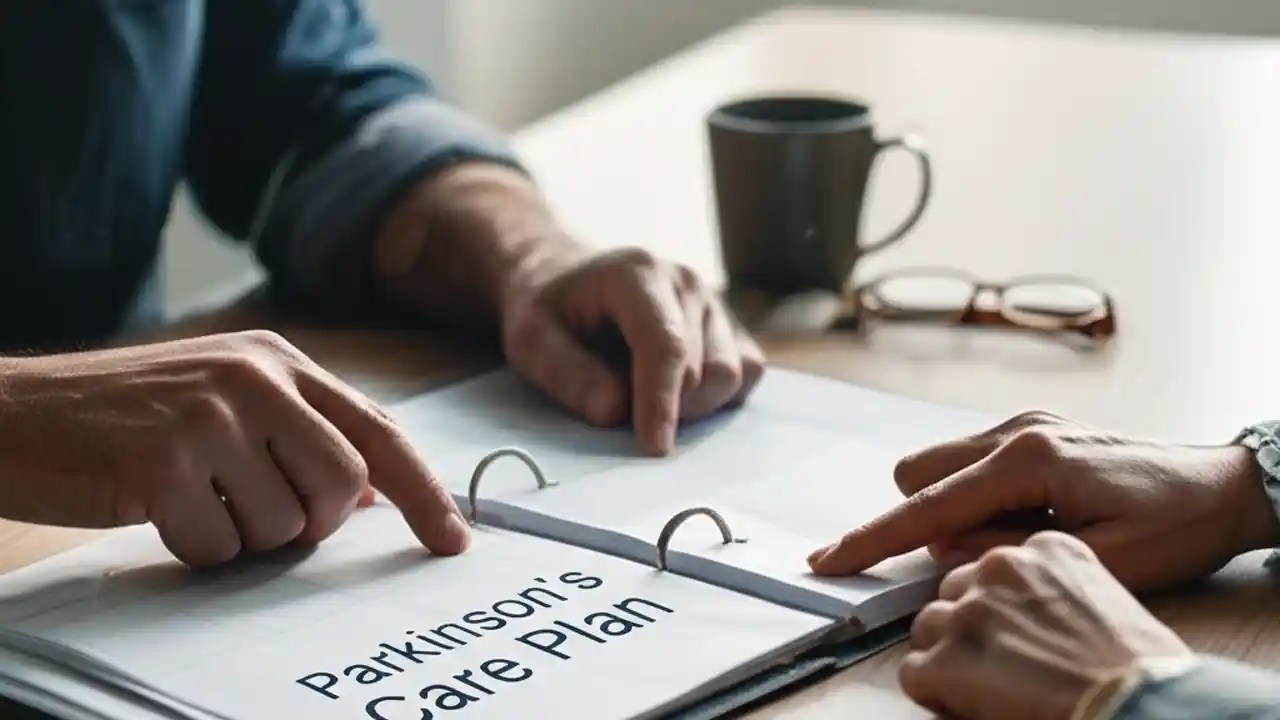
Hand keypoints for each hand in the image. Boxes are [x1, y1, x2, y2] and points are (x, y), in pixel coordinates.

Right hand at [0, 331, 467, 566]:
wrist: (14, 412)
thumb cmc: (125, 414)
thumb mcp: (225, 395)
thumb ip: (303, 431)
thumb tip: (374, 492)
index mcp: (278, 359)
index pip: (379, 430)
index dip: (424, 490)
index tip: (452, 538)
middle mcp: (254, 378)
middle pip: (344, 487)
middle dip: (313, 521)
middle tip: (260, 512)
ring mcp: (210, 417)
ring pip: (286, 526)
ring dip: (245, 535)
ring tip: (195, 497)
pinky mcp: (165, 464)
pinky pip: (221, 548)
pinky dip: (196, 547)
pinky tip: (157, 507)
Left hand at [375, 162, 764, 455]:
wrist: (567, 281)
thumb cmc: (550, 312)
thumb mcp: (530, 340)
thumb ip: (568, 374)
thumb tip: (617, 412)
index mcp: (637, 274)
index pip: (664, 345)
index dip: (661, 400)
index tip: (653, 447)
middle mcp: (685, 283)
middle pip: (703, 369)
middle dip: (669, 408)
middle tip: (622, 413)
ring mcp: (714, 302)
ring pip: (731, 375)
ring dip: (694, 405)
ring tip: (643, 398)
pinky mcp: (729, 326)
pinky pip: (747, 373)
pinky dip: (718, 397)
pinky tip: (677, 394)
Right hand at [808, 411, 1279, 590]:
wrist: (1225, 485)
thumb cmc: (1175, 524)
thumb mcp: (1100, 560)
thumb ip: (1011, 556)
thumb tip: (950, 546)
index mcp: (1031, 459)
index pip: (928, 506)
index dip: (875, 538)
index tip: (829, 559)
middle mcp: (1018, 429)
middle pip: (918, 473)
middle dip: (928, 521)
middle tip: (996, 549)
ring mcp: (1023, 422)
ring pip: (941, 466)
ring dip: (959, 509)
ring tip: (1029, 531)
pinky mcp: (1031, 427)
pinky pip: (971, 464)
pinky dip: (983, 497)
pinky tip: (1039, 513)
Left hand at [902, 531, 1191, 719]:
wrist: (1142, 705)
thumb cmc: (1145, 671)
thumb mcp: (1108, 600)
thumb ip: (1058, 590)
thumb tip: (1028, 614)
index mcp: (1048, 547)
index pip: (996, 567)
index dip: (1001, 607)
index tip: (1020, 635)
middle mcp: (1001, 567)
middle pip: (955, 591)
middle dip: (969, 628)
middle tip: (1003, 667)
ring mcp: (969, 610)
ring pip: (930, 628)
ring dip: (949, 658)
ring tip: (991, 688)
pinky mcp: (947, 657)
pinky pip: (915, 672)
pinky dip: (936, 694)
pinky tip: (969, 705)